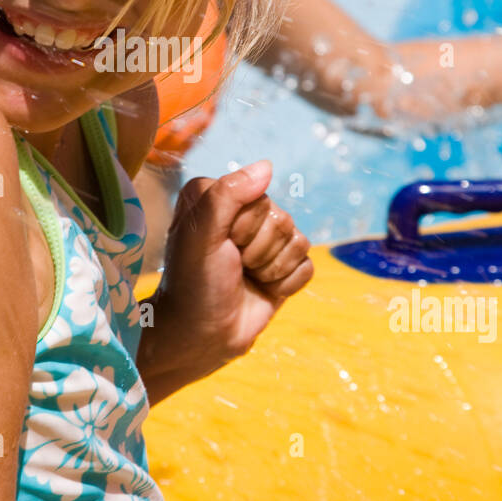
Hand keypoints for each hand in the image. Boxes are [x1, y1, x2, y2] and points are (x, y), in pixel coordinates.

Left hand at [145, 159, 312, 392]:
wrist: (203, 334)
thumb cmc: (194, 282)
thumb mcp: (200, 235)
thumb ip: (227, 195)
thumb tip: (266, 167)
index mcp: (218, 195)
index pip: (258, 196)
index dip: (242, 227)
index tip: (219, 246)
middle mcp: (244, 211)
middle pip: (282, 219)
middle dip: (258, 251)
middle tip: (233, 266)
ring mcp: (267, 239)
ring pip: (299, 241)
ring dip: (271, 268)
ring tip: (246, 277)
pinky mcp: (285, 266)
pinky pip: (307, 265)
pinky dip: (286, 283)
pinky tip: (264, 288)